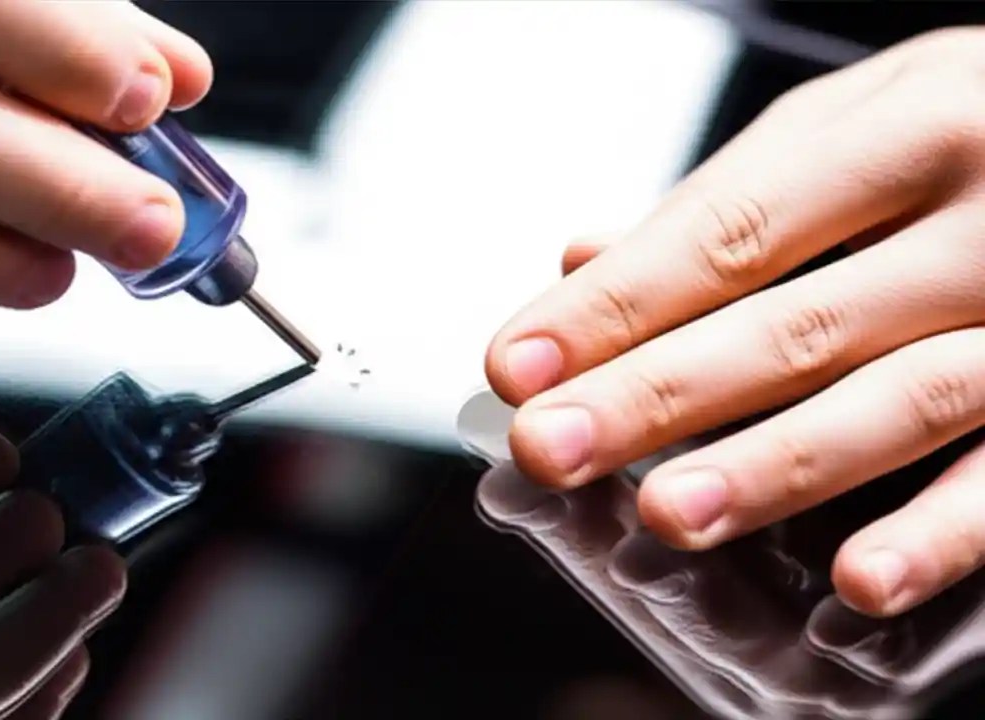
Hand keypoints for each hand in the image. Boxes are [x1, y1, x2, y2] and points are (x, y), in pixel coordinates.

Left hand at [486, 28, 984, 617]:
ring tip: (668, 511)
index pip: (730, 231)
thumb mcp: (868, 124)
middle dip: (660, 394)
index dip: (617, 307)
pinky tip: (857, 576)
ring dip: (777, 465)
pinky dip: (941, 531)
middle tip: (550, 445)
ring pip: (904, 398)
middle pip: (796, 320)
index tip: (518, 364)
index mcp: (907, 127)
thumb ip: (735, 201)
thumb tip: (585, 263)